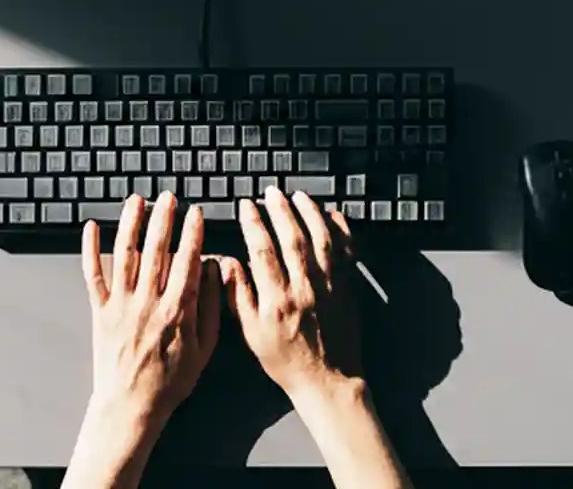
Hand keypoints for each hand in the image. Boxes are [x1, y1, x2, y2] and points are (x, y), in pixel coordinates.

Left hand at [63, 193, 221, 488]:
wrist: (131, 405)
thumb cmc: (170, 381)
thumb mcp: (204, 349)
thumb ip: (210, 308)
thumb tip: (214, 272)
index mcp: (177, 310)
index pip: (186, 261)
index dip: (191, 233)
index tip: (195, 213)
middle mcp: (147, 302)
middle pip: (156, 250)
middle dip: (162, 218)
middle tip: (167, 197)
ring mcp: (120, 305)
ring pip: (125, 255)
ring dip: (130, 223)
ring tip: (136, 201)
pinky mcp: (99, 311)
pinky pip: (93, 275)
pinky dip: (90, 249)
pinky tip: (91, 227)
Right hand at [217, 186, 360, 397]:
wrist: (327, 380)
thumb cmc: (285, 360)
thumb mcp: (251, 332)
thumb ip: (237, 295)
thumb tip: (226, 263)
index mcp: (277, 300)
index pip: (263, 250)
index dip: (253, 223)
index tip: (247, 206)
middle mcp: (304, 288)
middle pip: (292, 238)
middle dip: (280, 210)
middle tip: (272, 192)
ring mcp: (329, 286)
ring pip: (320, 239)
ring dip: (309, 213)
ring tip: (298, 196)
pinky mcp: (347, 287)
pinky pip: (346, 251)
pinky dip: (340, 230)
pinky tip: (331, 215)